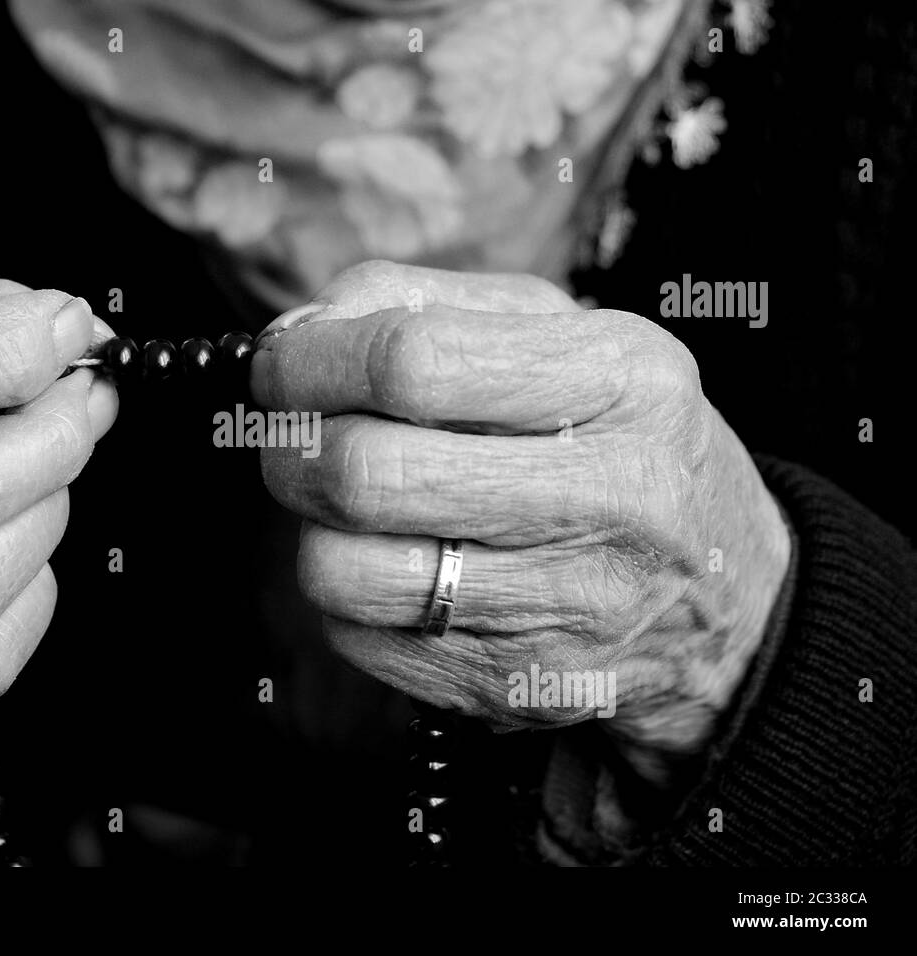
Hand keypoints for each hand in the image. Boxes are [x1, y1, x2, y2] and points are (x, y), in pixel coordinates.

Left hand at [251, 261, 790, 779]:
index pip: (413, 363)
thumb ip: (425, 304)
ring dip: (309, 528)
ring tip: (342, 503)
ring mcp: (565, 606)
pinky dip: (346, 595)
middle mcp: (607, 495)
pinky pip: (360, 638)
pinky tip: (393, 562)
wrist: (724, 593)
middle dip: (290, 446)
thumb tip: (297, 333)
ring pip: (344, 571)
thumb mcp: (562, 333)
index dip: (312, 362)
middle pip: (366, 472)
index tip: (280, 366)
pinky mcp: (518, 683)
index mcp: (621, 380)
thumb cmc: (616, 437)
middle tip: (291, 434)